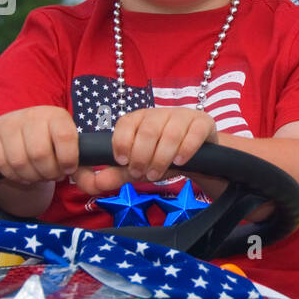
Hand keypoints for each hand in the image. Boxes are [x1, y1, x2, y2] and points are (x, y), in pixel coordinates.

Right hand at [0, 105, 78, 185]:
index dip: (68, 159)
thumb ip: (83, 166)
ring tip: (39, 174)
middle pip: (40, 154)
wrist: (20, 128)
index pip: (65, 138)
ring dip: (31, 176)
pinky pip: (2, 164)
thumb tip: (94, 185)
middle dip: (48, 172)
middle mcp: (32, 115)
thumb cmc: (53, 143)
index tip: (68, 169)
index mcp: (57, 116)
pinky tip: (24, 173)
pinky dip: (14, 176)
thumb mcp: (70, 146)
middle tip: (52, 174)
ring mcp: (10, 123)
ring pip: (19, 162)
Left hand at [74, 106, 217, 195]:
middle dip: (142, 156)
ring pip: (171, 133)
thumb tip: (95, 184)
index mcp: (140, 119)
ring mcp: (183, 116)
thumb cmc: (165, 157)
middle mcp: (160, 113)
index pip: (126, 123)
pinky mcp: (203, 123)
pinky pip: (194, 133)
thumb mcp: (141, 166)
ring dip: (162, 157)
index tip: (122, 161)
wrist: (201, 155)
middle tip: (141, 174)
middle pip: (148, 130)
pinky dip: (186, 149)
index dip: (122, 142)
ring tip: (157, 175)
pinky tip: (180, 162)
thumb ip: (118, 174)